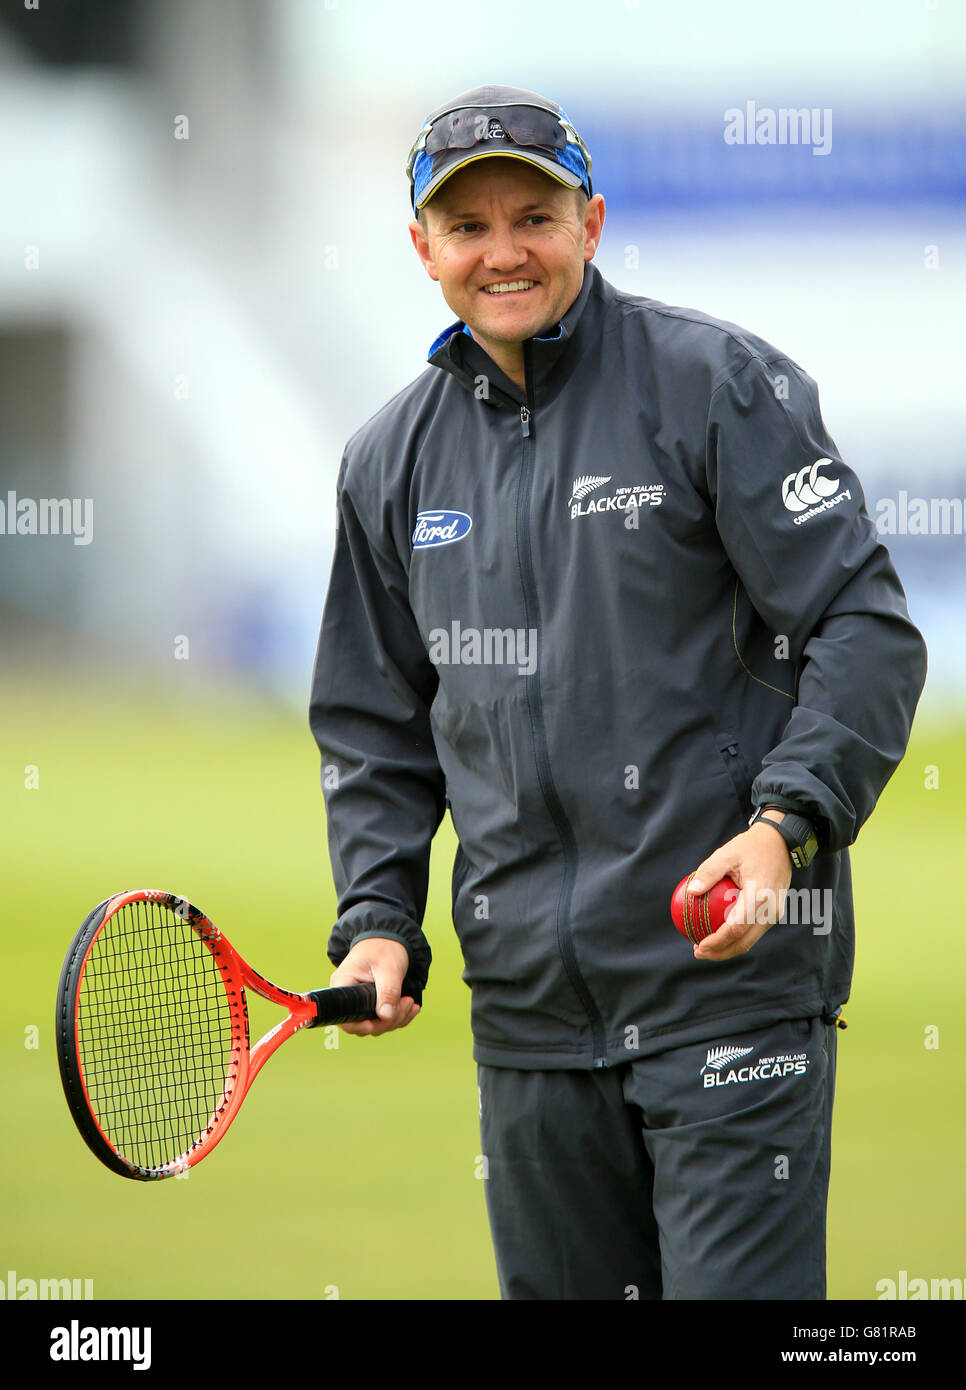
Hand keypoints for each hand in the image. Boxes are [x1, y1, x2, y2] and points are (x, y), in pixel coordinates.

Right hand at [328, 937, 420, 1035]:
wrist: (390, 939)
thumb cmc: (384, 948)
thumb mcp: (388, 968)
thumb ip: (388, 991)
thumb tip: (385, 1017)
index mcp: (344, 983)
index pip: (343, 1015)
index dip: (358, 1025)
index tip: (377, 1023)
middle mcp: (348, 995)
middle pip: (361, 1022)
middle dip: (387, 1020)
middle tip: (407, 1003)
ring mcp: (360, 1001)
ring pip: (375, 1023)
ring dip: (396, 1018)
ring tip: (411, 1002)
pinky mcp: (372, 1004)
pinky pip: (383, 1019)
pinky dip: (399, 1016)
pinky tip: (411, 1007)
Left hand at [688, 814, 792, 962]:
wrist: (781, 843)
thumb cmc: (751, 847)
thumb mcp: (727, 853)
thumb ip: (709, 872)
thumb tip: (691, 892)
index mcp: (759, 896)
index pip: (736, 928)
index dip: (717, 941)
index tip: (699, 945)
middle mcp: (770, 910)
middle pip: (744, 942)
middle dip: (721, 953)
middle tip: (697, 952)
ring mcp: (774, 914)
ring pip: (750, 940)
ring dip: (728, 948)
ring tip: (705, 947)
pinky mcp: (774, 913)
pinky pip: (753, 930)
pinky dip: (736, 937)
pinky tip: (718, 932)